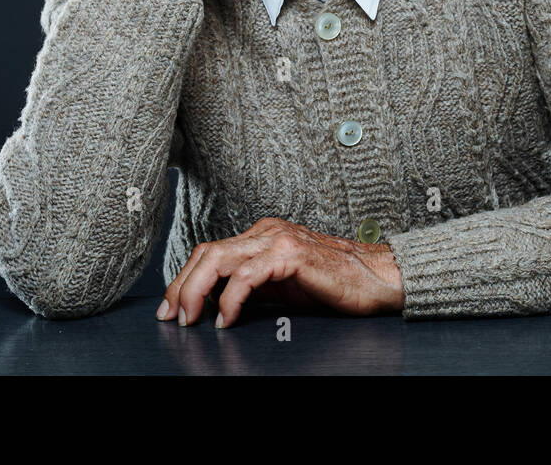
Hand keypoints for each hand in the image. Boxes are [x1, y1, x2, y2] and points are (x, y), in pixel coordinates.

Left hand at [155, 218, 405, 327]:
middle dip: (181, 286)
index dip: (184, 279)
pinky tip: (226, 319)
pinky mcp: (291, 255)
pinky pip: (247, 275)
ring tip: (191, 319)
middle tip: (172, 316)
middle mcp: (268, 231)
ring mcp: (279, 240)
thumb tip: (215, 306)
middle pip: (207, 252)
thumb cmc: (337, 284)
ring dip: (196, 292)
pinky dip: (229, 299)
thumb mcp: (284, 287)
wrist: (379, 279)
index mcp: (264, 235)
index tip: (171, 308)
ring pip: (219, 259)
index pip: (211, 251)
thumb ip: (252, 288)